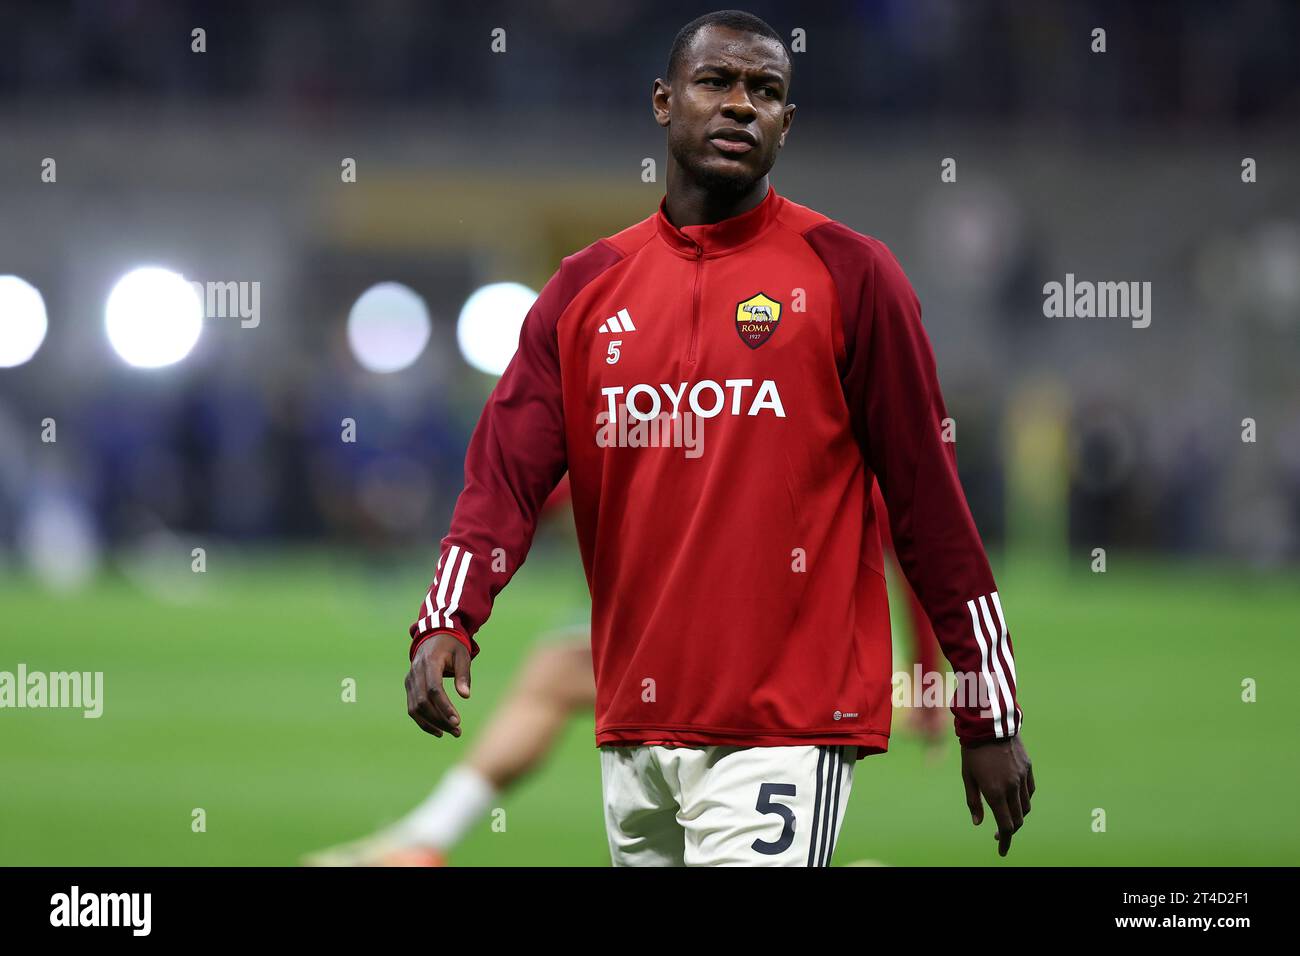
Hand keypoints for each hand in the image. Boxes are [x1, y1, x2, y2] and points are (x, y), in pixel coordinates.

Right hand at [405, 634, 471, 737]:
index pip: (434, 689)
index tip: (457, 721)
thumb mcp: (463, 656)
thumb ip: (464, 675)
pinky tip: (438, 731)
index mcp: (430, 662)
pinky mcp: (409, 685)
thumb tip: (465, 696)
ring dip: (431, 723)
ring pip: (415, 708)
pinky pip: (412, 707)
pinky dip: (423, 721)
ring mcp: (410, 679)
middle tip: (457, 731)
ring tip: (450, 733)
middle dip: (440, 719)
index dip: (444, 707)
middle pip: (423, 702)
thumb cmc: (452, 646)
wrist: (434, 635)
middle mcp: (416, 672)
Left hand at [961, 736, 1034, 856]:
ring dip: (1018, 816)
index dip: (1004, 841)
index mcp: (995, 791)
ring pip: (1025, 806)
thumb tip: (978, 823)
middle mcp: (1012, 787)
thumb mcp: (967, 777)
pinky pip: (1030, 791)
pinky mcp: (1028, 768)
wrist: (988, 724)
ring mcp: (1022, 777)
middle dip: (1010, 831)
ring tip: (1006, 814)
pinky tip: (1015, 798)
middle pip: (1018, 819)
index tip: (1001, 850)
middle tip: (999, 834)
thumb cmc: (972, 751)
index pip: (1006, 825)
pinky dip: (1024, 800)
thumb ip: (973, 801)